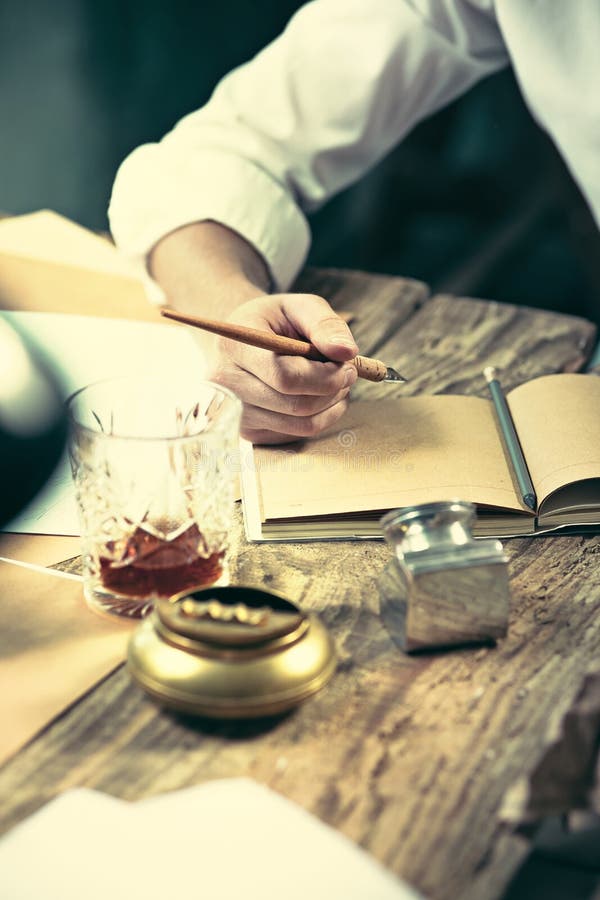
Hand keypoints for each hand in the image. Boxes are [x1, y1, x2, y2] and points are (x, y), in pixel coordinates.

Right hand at [209, 293, 358, 442]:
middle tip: (348, 373)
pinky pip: (299, 433)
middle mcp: (226, 385)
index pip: (285, 377)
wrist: (242, 343)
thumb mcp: (300, 307)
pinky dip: (322, 416)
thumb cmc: (274, 322)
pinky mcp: (249, 432)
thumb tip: (347, 352)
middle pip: (296, 405)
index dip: (325, 375)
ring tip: (336, 382)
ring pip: (303, 424)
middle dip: (333, 390)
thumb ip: (325, 324)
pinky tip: (320, 395)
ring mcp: (236, 413)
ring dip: (332, 405)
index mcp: (234, 347)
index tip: (346, 364)